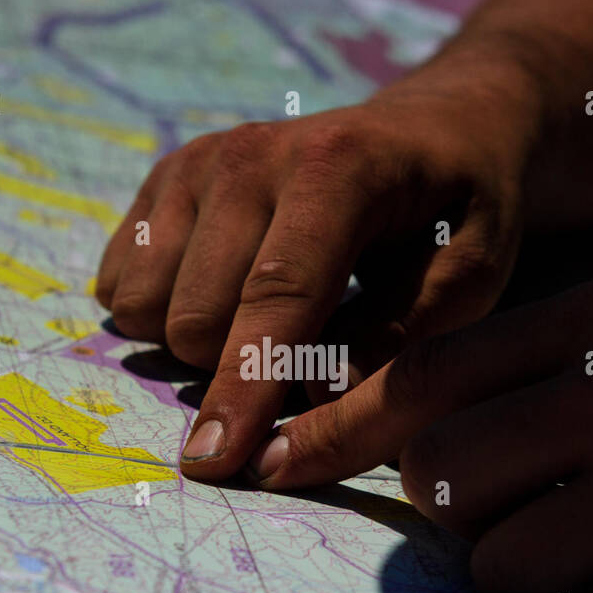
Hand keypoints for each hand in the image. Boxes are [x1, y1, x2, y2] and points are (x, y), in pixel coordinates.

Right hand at [95, 74, 540, 478]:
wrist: (428, 132)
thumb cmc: (457, 214)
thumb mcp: (470, 276)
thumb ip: (399, 341)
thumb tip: (317, 401)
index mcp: (337, 169)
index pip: (278, 295)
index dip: (245, 385)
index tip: (216, 461)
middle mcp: (251, 154)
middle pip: (197, 315)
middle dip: (237, 368)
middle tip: (301, 355)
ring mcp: (200, 161)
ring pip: (146, 304)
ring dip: (196, 341)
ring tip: (265, 322)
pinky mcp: (167, 175)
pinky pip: (122, 281)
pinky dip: (161, 311)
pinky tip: (224, 295)